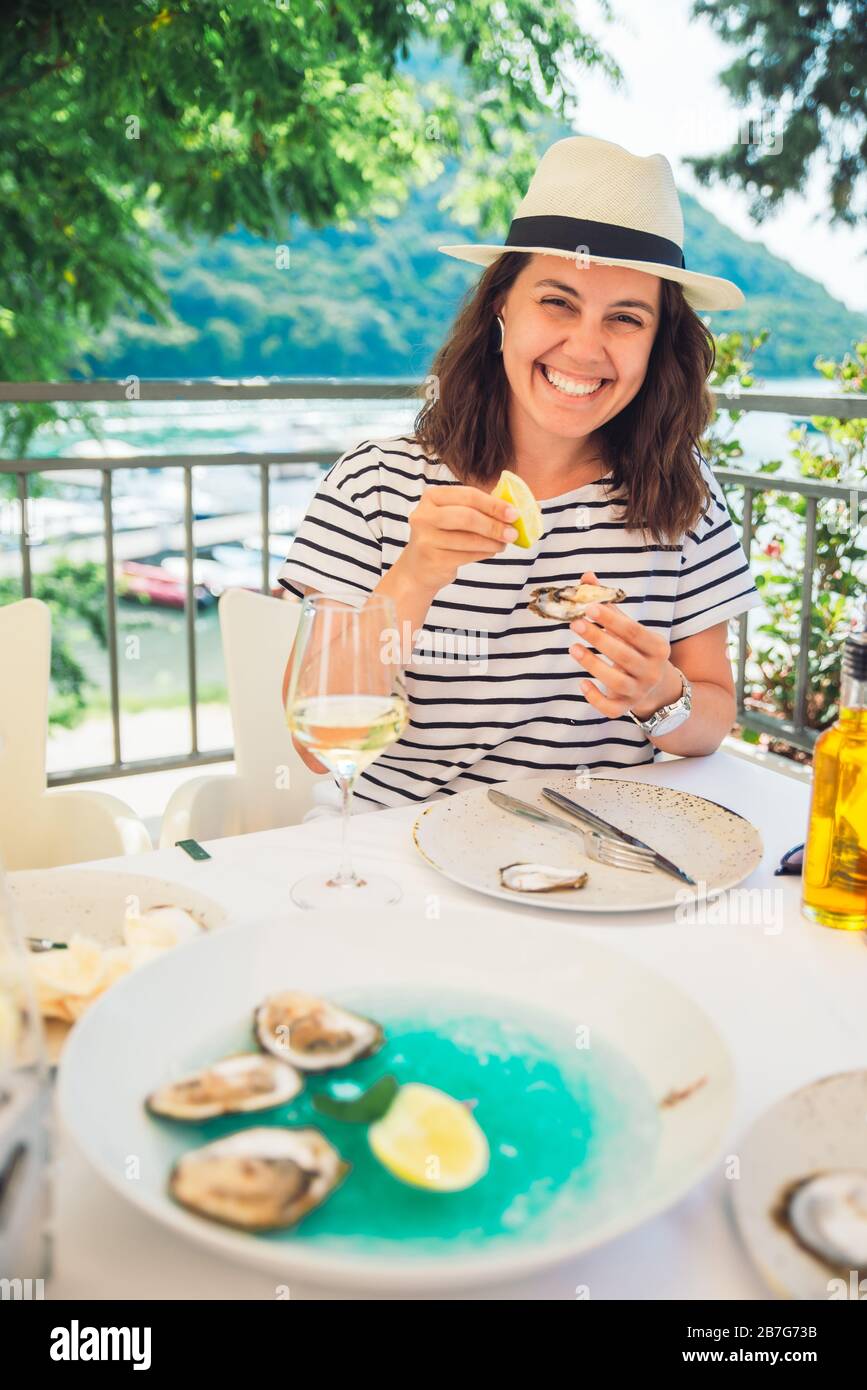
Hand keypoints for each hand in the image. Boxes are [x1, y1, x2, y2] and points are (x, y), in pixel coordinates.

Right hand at [402, 484, 520, 590]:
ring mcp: (426, 538)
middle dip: (494, 525)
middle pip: (468, 517)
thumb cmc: (443, 536)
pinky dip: (484, 553)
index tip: (514, 513)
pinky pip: (467, 555)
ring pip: (469, 539)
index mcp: (432, 496)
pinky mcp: (433, 560)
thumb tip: (515, 511)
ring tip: (503, 543)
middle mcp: (424, 515)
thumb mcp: (454, 516)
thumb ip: (478, 509)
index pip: (468, 495)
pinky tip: (491, 551)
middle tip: (513, 533)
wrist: (418, 568)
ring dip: (493, 542)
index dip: (494, 504)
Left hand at [568, 570, 671, 717]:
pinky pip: (611, 709)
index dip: (612, 619)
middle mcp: (651, 671)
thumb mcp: (631, 629)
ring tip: (573, 648)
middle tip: (575, 623)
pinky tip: (581, 683)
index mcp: (658, 646)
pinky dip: (595, 698)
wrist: (657, 688)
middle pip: (624, 656)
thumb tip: (586, 577)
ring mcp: (639, 691)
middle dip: (598, 638)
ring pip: (616, 682)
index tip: (589, 606)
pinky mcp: (626, 707)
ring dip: (593, 664)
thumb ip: (610, 606)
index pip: (634, 632)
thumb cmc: (638, 650)